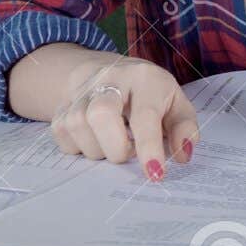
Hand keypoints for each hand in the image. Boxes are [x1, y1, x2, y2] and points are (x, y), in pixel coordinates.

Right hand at [50, 55, 197, 180]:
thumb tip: (182, 155)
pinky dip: (81, 148)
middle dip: (116, 148)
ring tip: (116, 141)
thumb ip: (184, 128)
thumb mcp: (176, 103)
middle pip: (100, 115)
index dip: (149, 148)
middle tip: (129, 152)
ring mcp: (81, 92)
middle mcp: (109, 80)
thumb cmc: (150, 93)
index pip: (144, 116)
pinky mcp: (61, 106)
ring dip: (100, 149)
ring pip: (78, 129)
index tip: (156, 174)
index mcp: (145, 79)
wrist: (109, 72)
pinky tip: (97, 139)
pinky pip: (63, 138)